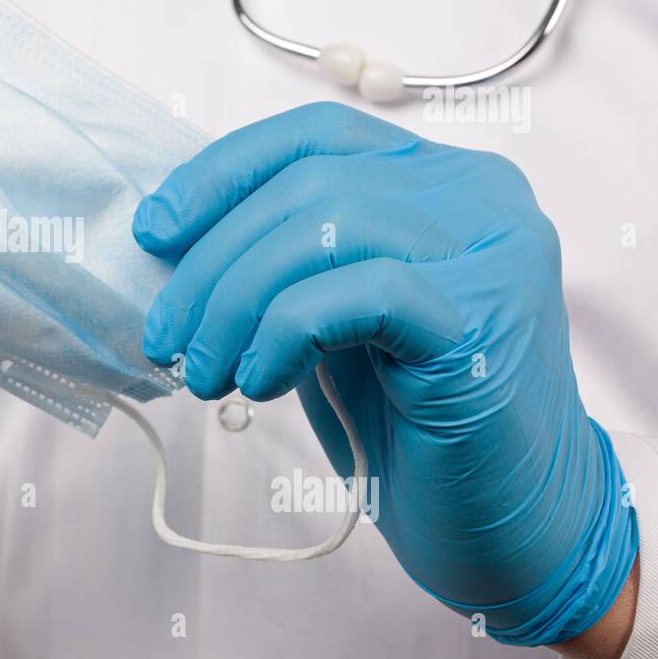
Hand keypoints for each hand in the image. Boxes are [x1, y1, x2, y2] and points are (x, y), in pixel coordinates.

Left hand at [134, 102, 636, 646]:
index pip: (315, 135)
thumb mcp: (330, 314)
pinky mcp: (486, 320)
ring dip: (237, 302)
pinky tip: (263, 382)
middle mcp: (478, 197)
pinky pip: (361, 291)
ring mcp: (492, 253)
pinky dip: (286, 332)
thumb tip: (171, 234)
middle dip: (213, 262)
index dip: (223, 172)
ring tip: (206, 373)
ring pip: (328, 225)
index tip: (155, 232)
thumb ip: (286, 258)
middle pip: (310, 183)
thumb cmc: (406, 419)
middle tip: (165, 337)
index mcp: (439, 179)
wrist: (502, 523)